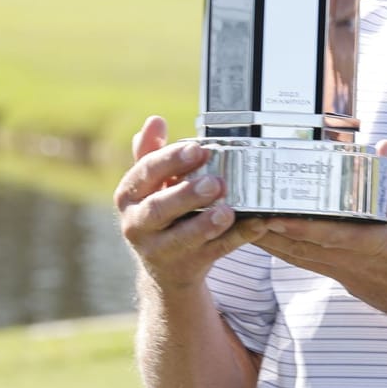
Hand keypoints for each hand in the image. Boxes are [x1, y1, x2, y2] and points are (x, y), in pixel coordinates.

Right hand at [115, 115, 265, 292]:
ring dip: (207, 224)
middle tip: (214, 182)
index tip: (197, 149)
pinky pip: (215, 252)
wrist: (164, 267)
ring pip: (183, 238)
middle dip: (186, 195)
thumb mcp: (151, 184)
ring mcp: (160, 250)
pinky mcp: (187, 267)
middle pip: (158, 209)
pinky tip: (257, 223)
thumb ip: (152, 153)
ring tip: (228, 211)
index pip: (145, 173)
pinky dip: (237, 238)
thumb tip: (154, 121)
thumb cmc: (161, 211)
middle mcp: (138, 224)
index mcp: (129, 196)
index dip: (171, 160)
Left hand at [253, 144, 386, 335]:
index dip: (300, 227)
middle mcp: (359, 267)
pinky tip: (278, 243)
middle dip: (270, 233)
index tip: (271, 214)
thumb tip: (382, 148)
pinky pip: (317, 266)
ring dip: (275, 245)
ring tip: (246, 226)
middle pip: (305, 250)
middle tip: (241, 214)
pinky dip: (295, 252)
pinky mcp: (353, 285)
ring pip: (305, 260)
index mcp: (380, 247)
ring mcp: (353, 279)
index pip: (333, 236)